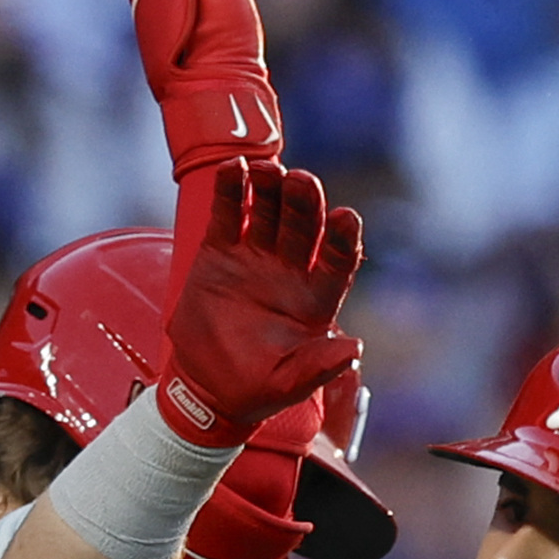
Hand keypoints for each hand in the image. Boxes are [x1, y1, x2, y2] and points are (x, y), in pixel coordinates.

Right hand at [158, 160, 362, 444]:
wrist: (203, 388)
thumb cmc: (253, 389)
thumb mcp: (287, 384)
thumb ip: (319, 366)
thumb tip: (354, 349)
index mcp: (315, 299)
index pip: (337, 261)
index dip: (343, 240)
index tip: (346, 218)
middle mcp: (291, 270)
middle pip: (304, 226)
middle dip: (304, 202)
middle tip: (301, 182)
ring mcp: (256, 256)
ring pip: (269, 210)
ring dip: (270, 187)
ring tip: (265, 170)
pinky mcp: (221, 250)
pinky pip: (229, 212)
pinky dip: (231, 189)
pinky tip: (233, 169)